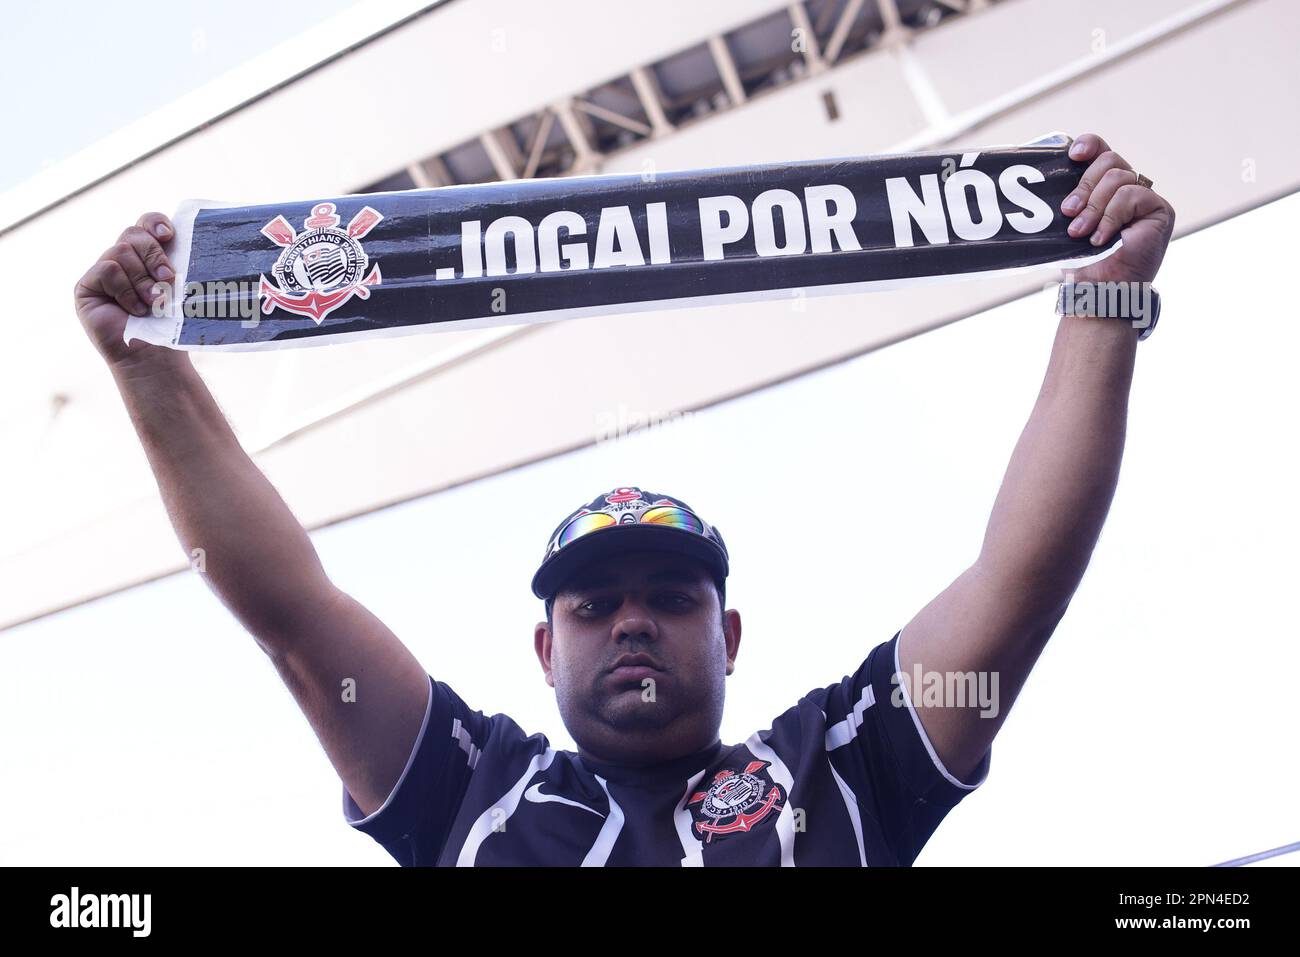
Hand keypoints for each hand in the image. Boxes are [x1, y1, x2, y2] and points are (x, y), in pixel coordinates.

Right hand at [73, 212, 178, 367]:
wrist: (155, 358)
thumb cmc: (171, 326)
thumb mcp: (178, 290)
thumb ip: (176, 263)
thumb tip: (183, 237)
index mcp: (146, 257)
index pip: (146, 224)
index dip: (155, 222)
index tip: (169, 235)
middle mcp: (122, 261)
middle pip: (134, 234)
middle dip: (154, 254)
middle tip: (168, 279)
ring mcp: (102, 273)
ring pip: (121, 250)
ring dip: (143, 280)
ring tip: (155, 304)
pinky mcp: (86, 287)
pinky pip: (108, 270)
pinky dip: (126, 290)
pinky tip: (136, 310)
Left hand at [1059, 133, 1175, 285]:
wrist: (1099, 289)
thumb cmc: (1082, 260)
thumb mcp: (1067, 222)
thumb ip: (1068, 197)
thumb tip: (1050, 170)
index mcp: (1103, 186)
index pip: (1100, 151)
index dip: (1089, 145)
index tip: (1072, 155)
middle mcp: (1127, 187)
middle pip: (1108, 160)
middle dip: (1084, 185)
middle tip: (1068, 212)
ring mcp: (1145, 197)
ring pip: (1118, 176)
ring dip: (1094, 207)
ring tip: (1080, 233)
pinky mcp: (1160, 208)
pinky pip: (1131, 195)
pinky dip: (1111, 216)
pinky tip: (1101, 238)